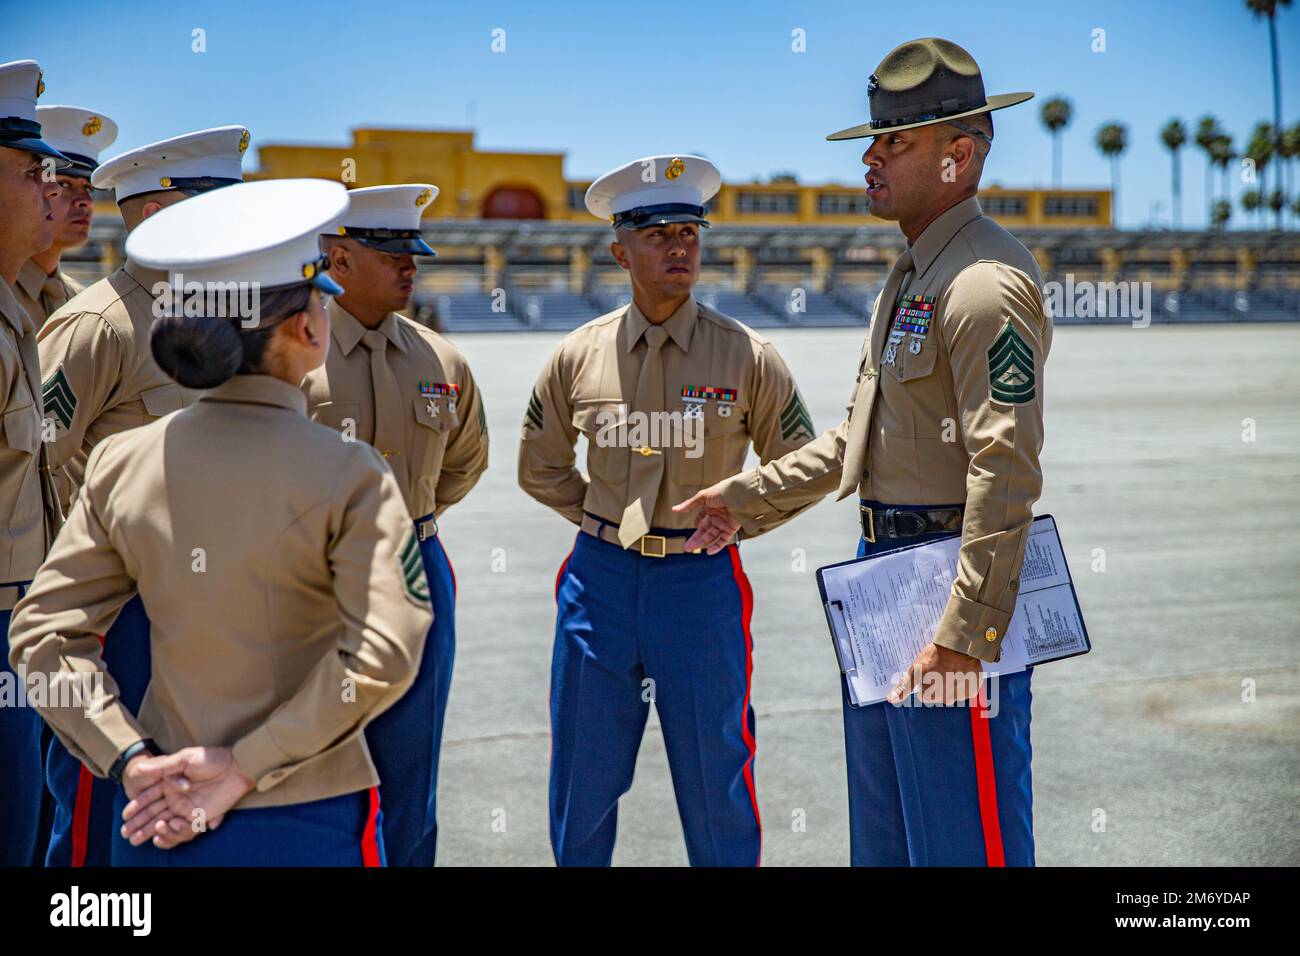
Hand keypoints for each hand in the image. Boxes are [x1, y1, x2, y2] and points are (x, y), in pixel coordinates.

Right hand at [121, 746, 254, 849]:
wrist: (236, 766)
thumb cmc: (211, 758)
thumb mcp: (184, 759)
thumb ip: (162, 767)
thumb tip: (139, 767)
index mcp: (170, 784)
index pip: (149, 798)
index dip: (136, 807)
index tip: (124, 816)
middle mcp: (177, 798)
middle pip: (154, 813)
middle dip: (139, 824)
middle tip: (126, 833)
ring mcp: (188, 808)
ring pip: (166, 823)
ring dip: (152, 831)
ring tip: (139, 837)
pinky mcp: (200, 816)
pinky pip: (184, 829)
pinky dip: (173, 833)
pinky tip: (163, 831)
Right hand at [673, 481, 740, 554]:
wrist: (738, 494)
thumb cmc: (721, 491)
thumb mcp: (702, 497)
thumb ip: (689, 505)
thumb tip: (674, 509)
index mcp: (709, 508)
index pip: (701, 519)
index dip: (697, 524)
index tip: (692, 529)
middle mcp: (716, 517)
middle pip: (704, 531)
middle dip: (695, 539)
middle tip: (686, 548)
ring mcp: (723, 523)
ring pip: (711, 536)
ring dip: (702, 543)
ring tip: (691, 549)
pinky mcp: (731, 529)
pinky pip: (723, 540)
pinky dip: (716, 547)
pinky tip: (709, 552)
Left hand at [887, 642, 983, 704]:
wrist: (958, 646)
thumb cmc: (934, 656)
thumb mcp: (915, 669)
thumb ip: (903, 687)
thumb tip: (891, 700)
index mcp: (929, 694)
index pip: (923, 696)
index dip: (925, 684)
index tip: (929, 673)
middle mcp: (944, 698)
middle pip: (937, 698)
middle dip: (937, 687)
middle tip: (939, 671)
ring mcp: (958, 695)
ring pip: (951, 696)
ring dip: (950, 687)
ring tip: (950, 671)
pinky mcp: (970, 691)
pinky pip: (964, 692)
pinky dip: (962, 685)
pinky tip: (960, 673)